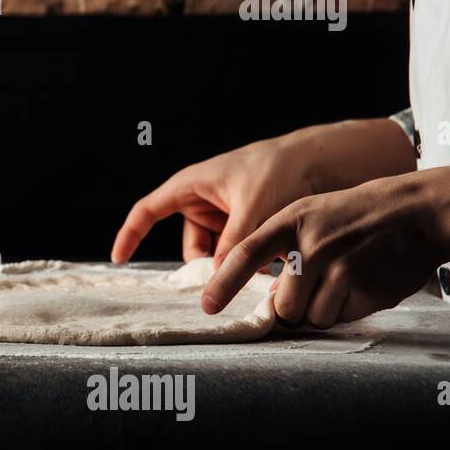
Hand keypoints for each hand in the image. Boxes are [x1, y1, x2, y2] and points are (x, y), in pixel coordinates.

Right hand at [111, 119, 416, 267]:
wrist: (329, 160)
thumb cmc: (284, 172)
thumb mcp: (254, 211)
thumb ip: (232, 248)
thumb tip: (216, 282)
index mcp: (192, 185)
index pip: (148, 211)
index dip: (130, 235)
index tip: (119, 261)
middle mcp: (205, 200)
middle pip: (190, 246)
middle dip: (205, 269)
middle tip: (223, 289)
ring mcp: (227, 213)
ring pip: (216, 254)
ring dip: (232, 268)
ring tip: (262, 276)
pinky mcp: (248, 224)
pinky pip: (237, 252)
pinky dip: (249, 264)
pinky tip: (272, 272)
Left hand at [202, 170, 449, 327]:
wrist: (416, 212)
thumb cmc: (354, 216)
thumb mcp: (309, 215)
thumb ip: (282, 249)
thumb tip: (270, 297)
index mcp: (290, 222)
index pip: (245, 255)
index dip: (224, 284)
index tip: (208, 306)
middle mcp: (311, 246)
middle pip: (283, 307)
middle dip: (293, 308)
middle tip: (314, 285)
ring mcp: (339, 269)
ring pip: (311, 318)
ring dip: (322, 310)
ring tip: (341, 280)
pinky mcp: (366, 290)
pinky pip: (342, 319)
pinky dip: (347, 310)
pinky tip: (361, 283)